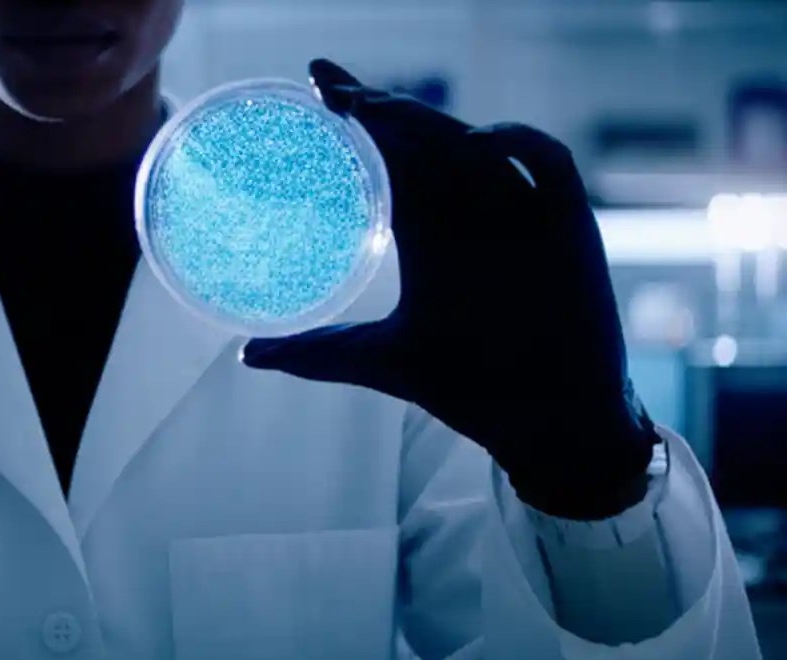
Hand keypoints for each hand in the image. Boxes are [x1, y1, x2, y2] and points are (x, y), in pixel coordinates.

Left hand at [242, 59, 658, 519]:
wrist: (542, 423)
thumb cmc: (469, 386)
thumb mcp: (379, 360)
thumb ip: (315, 352)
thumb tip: (244, 355)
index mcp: (427, 230)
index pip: (388, 155)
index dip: (356, 114)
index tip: (314, 85)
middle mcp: (469, 211)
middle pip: (423, 138)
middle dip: (380, 107)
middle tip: (333, 90)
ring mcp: (518, 214)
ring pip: (472, 142)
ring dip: (428, 122)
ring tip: (376, 111)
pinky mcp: (567, 226)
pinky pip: (547, 162)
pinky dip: (515, 143)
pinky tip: (469, 147)